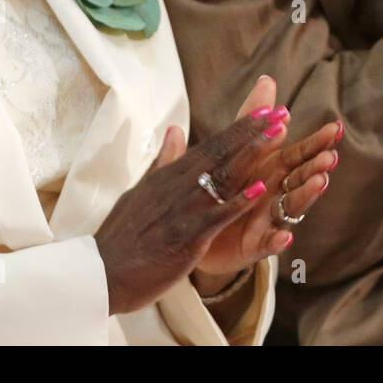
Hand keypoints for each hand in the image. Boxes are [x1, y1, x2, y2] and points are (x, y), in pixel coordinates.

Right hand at [94, 77, 335, 315]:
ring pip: (222, 176)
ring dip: (252, 154)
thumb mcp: (142, 190)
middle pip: (220, 153)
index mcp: (168, 175)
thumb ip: (163, 162)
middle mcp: (177, 186)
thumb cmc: (122, 235)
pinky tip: (259, 189)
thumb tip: (174, 130)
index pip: (210, 145)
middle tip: (281, 111)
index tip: (264, 110)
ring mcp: (182, 210)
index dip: (239, 128)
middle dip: (252, 131)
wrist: (101, 271)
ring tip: (277, 134)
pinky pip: (217, 216)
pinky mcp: (186, 237)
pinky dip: (238, 201)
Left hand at [191, 76, 339, 291]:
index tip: (335, 128)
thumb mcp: (237, 150)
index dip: (317, 143)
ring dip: (306, 196)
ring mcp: (268, 221)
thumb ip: (252, 119)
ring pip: (291, 209)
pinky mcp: (253, 246)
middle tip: (329, 157)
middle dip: (316, 168)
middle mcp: (276, 195)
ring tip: (318, 183)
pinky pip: (267, 244)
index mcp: (272, 171)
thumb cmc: (225, 187)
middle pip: (301, 179)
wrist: (197, 230)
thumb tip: (267, 80)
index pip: (299, 154)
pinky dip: (277, 240)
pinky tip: (286, 235)